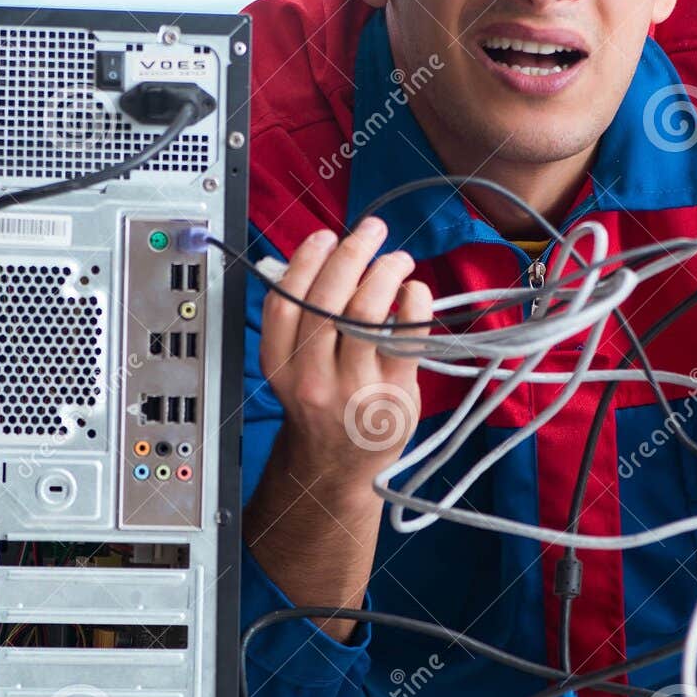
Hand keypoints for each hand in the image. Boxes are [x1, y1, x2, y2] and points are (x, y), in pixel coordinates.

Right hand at [259, 215, 432, 482]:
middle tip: (372, 231)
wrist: (339, 465)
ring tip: (398, 259)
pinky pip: (407, 334)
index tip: (325, 236)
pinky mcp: (394, 392)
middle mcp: (314, 376)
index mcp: (282, 364)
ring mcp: (355, 386)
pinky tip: (414, 291)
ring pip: (367, 310)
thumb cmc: (324, 403)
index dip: (304, 261)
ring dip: (386, 270)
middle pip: (329, 298)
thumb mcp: (295, 367)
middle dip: (353, 252)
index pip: (286, 301)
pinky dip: (414, 301)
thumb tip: (328, 257)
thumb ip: (303, 320)